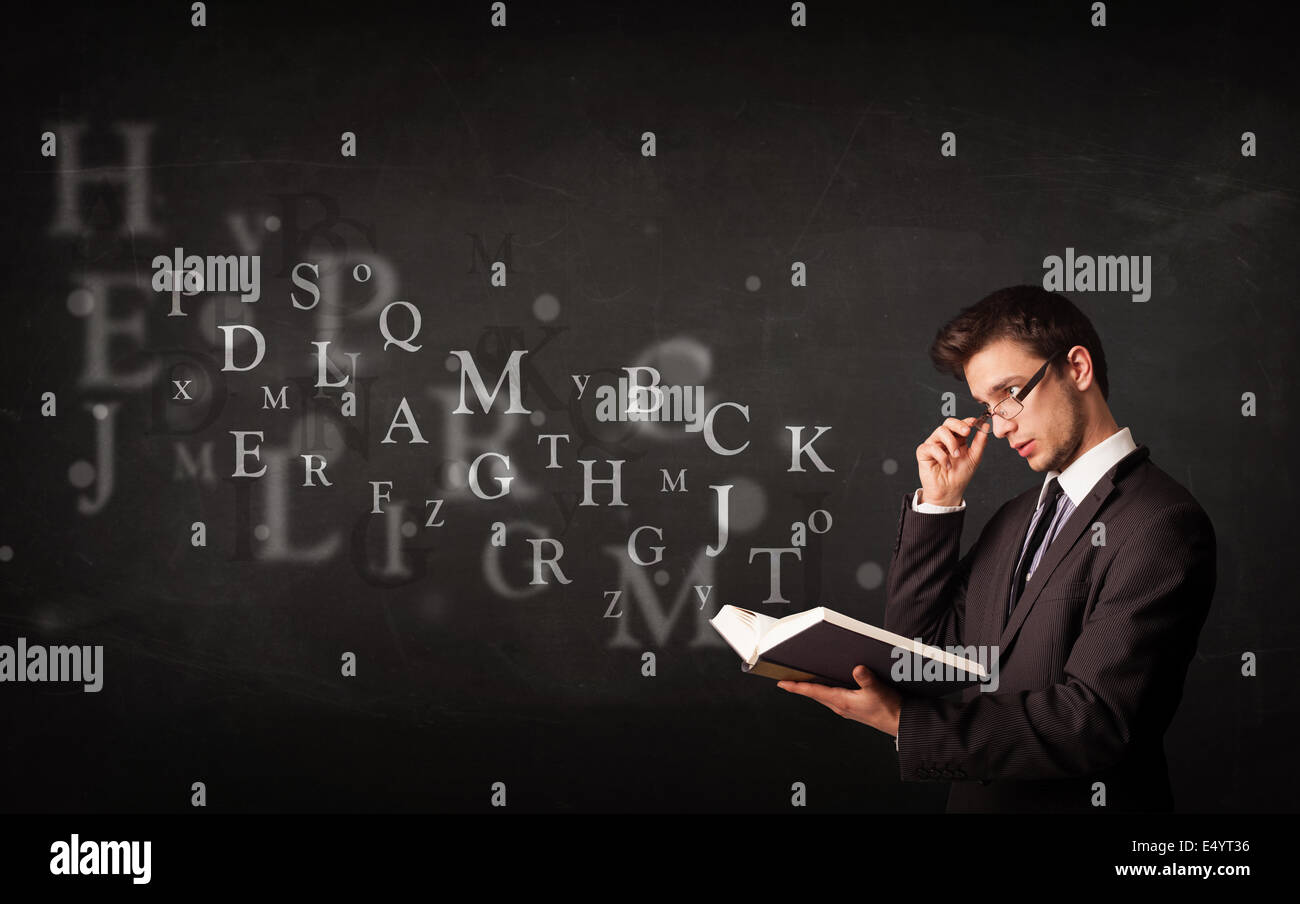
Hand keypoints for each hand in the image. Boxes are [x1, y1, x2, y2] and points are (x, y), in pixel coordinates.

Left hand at [778, 666, 901, 737]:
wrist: (900, 724)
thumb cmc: (889, 711)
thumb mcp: (878, 691)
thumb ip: (867, 679)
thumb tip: (857, 669)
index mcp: (842, 701)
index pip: (813, 692)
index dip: (797, 687)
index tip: (782, 683)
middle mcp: (841, 706)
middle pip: (815, 694)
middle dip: (800, 686)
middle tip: (787, 678)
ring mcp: (846, 708)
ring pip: (823, 696)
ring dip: (812, 688)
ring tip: (803, 679)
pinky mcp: (853, 708)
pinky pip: (833, 698)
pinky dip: (825, 691)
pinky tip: (829, 684)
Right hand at [917, 416, 987, 505]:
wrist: (950, 491)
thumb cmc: (960, 476)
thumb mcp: (974, 458)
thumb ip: (980, 442)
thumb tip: (985, 426)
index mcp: (957, 439)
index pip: (960, 424)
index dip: (966, 421)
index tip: (974, 422)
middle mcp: (944, 440)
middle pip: (948, 423)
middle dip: (958, 425)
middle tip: (967, 431)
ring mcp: (933, 444)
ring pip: (940, 431)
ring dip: (951, 442)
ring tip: (956, 455)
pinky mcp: (923, 452)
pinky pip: (930, 447)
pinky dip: (941, 456)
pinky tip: (947, 466)